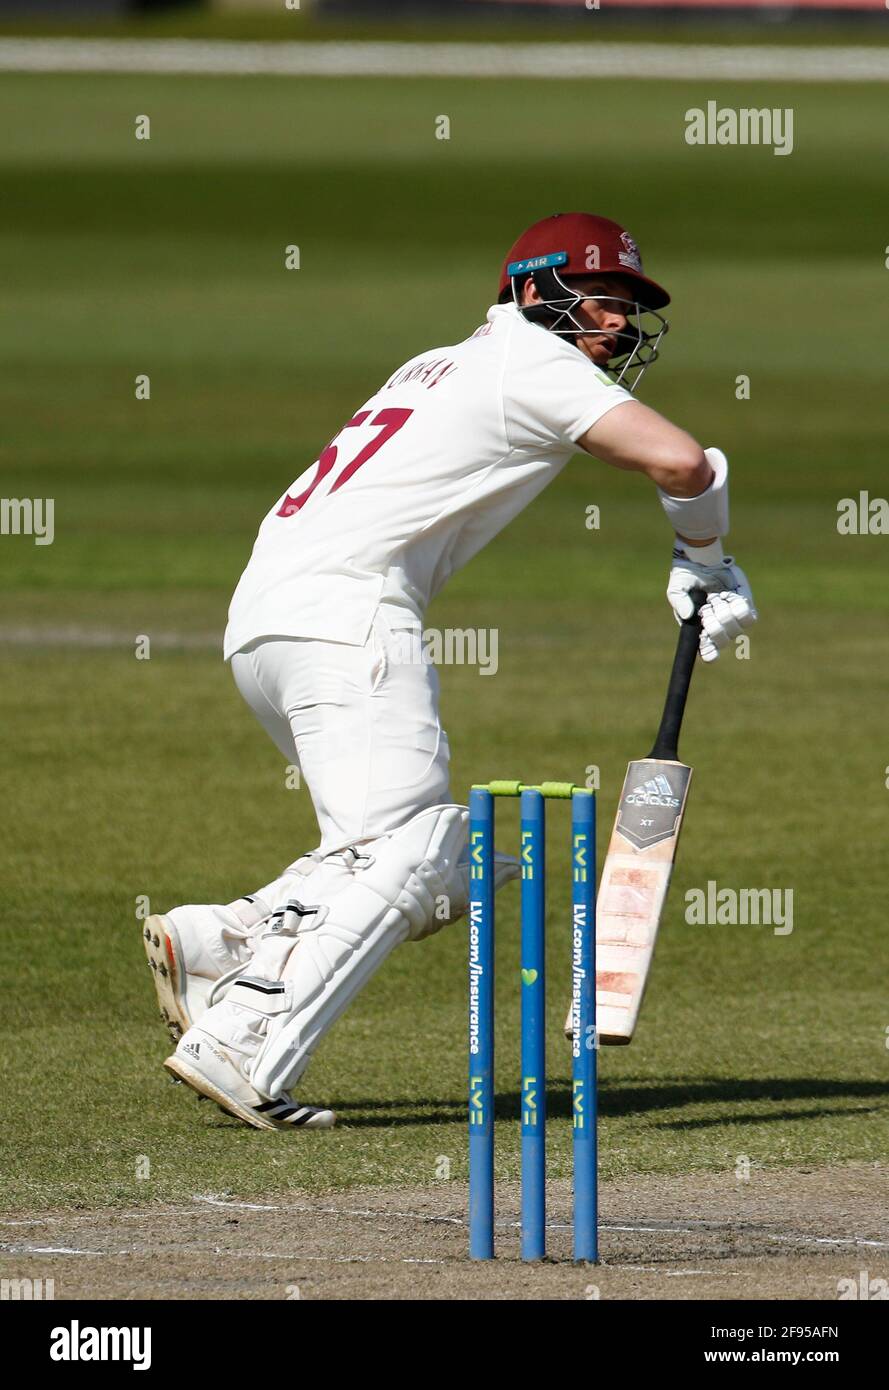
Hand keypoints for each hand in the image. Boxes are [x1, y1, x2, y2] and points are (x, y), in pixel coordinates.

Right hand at [667, 544, 757, 661]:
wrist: (702, 558)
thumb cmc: (687, 576)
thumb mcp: (676, 588)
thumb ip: (679, 602)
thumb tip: (688, 615)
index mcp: (700, 628)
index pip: (708, 650)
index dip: (709, 653)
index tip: (707, 649)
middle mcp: (718, 626)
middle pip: (723, 641)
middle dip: (715, 627)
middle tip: (708, 610)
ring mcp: (732, 617)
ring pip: (737, 630)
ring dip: (726, 616)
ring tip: (717, 600)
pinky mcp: (745, 604)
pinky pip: (749, 617)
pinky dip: (740, 609)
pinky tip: (730, 597)